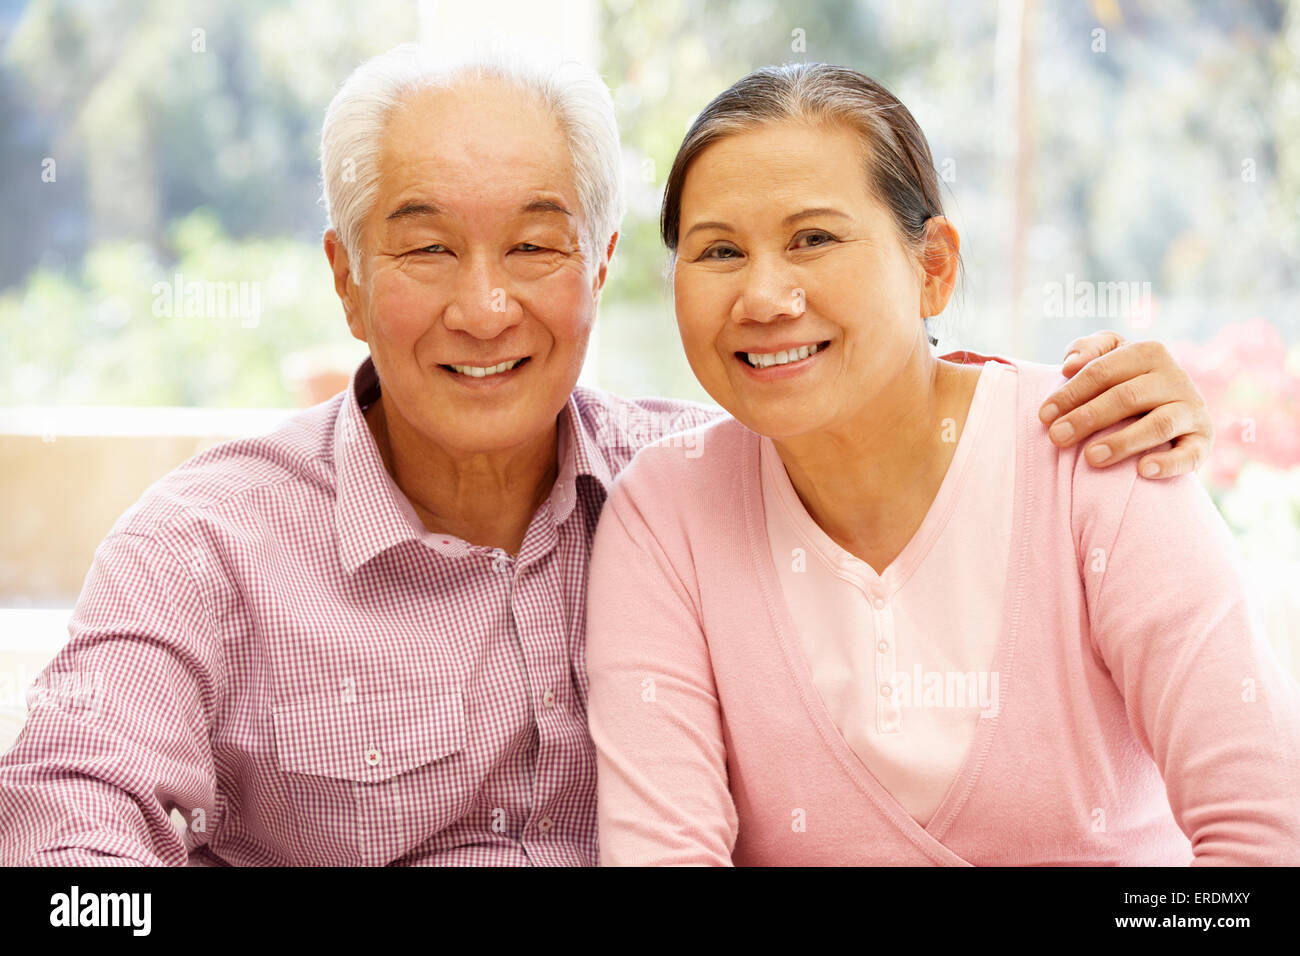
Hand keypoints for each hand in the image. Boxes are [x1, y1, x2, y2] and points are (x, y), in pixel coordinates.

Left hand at [1037, 330, 1213, 477]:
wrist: (1173, 413)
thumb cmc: (1126, 383)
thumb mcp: (1109, 358)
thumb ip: (1089, 350)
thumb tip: (1070, 364)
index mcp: (1148, 353)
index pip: (1102, 371)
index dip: (1070, 393)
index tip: (1043, 415)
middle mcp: (1174, 378)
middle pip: (1126, 397)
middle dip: (1088, 418)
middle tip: (1057, 438)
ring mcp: (1192, 410)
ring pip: (1158, 424)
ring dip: (1123, 442)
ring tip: (1091, 458)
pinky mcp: (1204, 440)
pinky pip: (1191, 453)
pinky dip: (1169, 462)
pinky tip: (1143, 470)